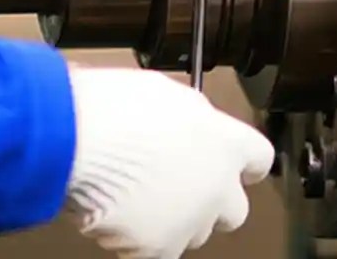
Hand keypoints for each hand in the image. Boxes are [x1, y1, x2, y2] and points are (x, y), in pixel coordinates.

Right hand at [64, 67, 273, 258]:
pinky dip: (135, 241)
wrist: (77, 139)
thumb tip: (186, 125)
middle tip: (178, 189)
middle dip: (209, 203)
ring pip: (193, 233)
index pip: (259, 159)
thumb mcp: (166, 94)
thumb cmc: (115, 107)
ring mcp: (190, 222)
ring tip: (136, 198)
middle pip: (233, 210)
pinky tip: (116, 217)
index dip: (244, 165)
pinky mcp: (158, 248)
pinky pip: (153, 253)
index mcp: (226, 142)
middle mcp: (217, 187)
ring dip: (172, 221)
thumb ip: (189, 119)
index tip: (236, 167)